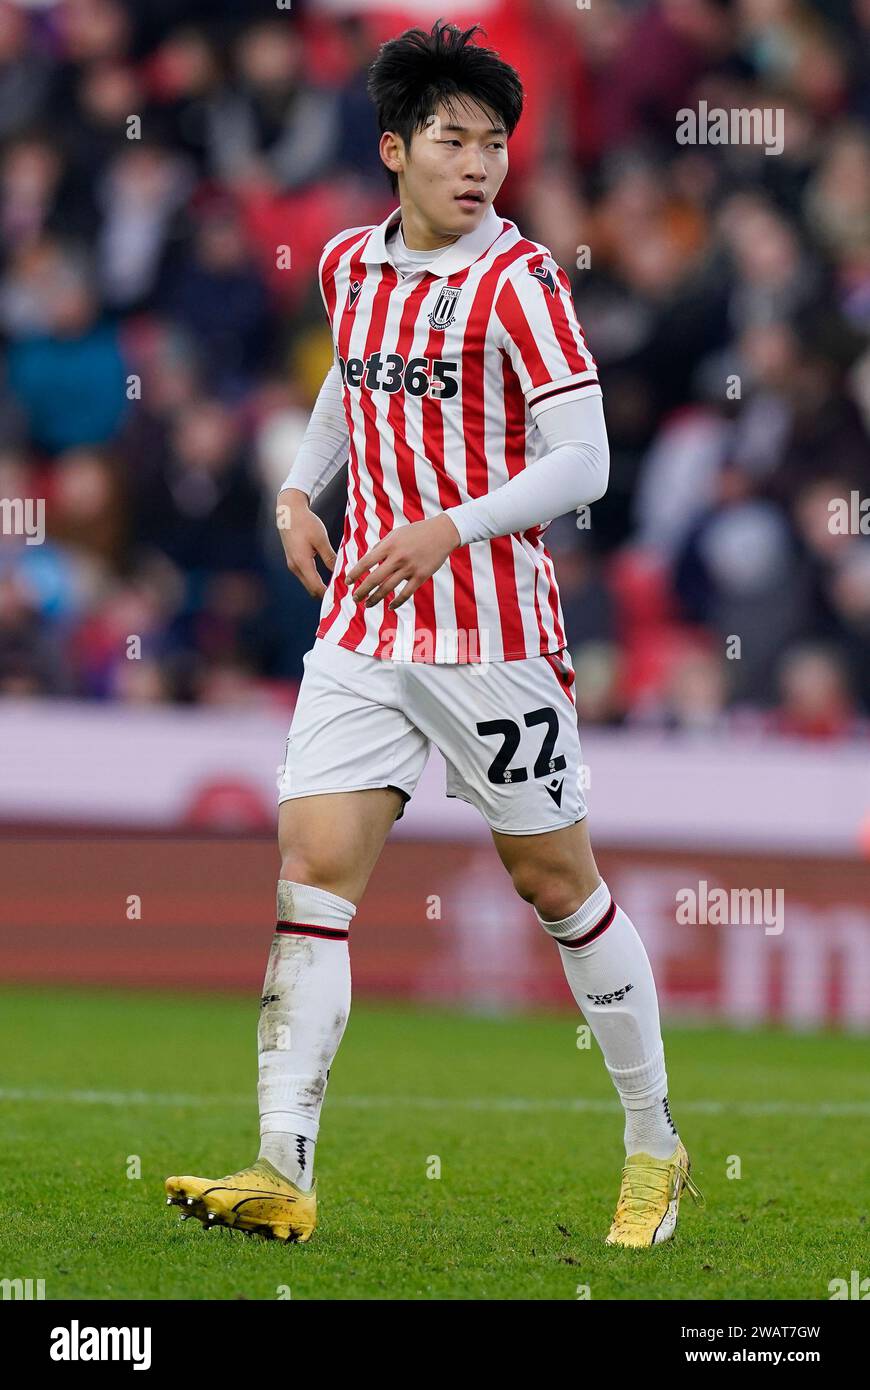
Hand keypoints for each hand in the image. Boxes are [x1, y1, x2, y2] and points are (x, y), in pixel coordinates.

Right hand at [276, 488, 335, 598]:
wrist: (288, 511)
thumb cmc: (305, 523)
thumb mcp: (321, 539)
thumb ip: (330, 557)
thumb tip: (340, 572)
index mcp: (302, 562)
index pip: (316, 587)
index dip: (328, 594)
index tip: (342, 597)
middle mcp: (295, 567)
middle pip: (311, 589)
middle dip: (325, 594)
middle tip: (341, 594)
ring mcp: (292, 564)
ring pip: (308, 583)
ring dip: (320, 586)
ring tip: (336, 585)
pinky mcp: (293, 560)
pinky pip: (305, 575)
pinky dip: (315, 579)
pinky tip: (326, 576)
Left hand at [346, 513, 461, 610]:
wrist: (442, 533)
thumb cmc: (416, 532)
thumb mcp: (395, 534)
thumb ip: (381, 547)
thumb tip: (367, 561)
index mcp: (389, 546)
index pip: (366, 562)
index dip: (354, 574)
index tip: (347, 583)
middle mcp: (398, 558)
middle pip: (374, 579)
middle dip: (362, 591)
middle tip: (354, 598)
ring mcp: (410, 568)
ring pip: (388, 588)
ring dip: (375, 599)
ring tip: (367, 604)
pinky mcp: (421, 576)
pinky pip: (406, 593)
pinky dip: (397, 602)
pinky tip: (389, 607)